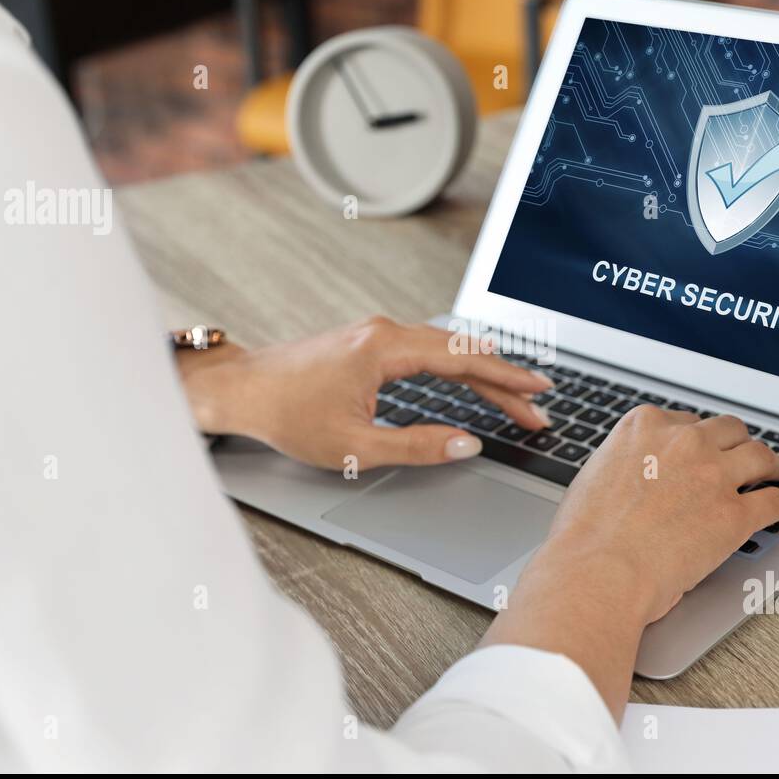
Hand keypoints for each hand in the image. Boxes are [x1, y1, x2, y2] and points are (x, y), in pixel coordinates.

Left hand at [176, 316, 553, 469]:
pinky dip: (456, 367)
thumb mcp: (355, 446)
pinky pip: (426, 349)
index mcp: (384, 349)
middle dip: (503, 382)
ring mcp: (375, 333)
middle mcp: (384, 332)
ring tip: (514, 399)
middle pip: (462, 354)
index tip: (538, 392)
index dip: (506, 379)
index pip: (463, 361)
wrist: (240, 389)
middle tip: (538, 408)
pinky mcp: (368, 342)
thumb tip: (467, 444)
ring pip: (446, 350)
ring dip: (482, 374)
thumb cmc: (286, 415)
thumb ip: (417, 446)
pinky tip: (471, 379)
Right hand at [537, 406, 778, 623]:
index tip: (704, 447)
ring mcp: (714, 475)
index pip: (685, 421)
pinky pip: (776, 501)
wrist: (599, 570)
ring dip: (772, 463)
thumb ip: (626, 467)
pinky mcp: (736, 513)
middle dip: (738, 442)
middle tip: (745, 454)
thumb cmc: (586, 537)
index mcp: (645, 427)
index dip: (698, 437)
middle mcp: (684, 441)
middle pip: (727, 430)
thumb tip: (637, 478)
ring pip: (758, 456)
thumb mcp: (595, 479)